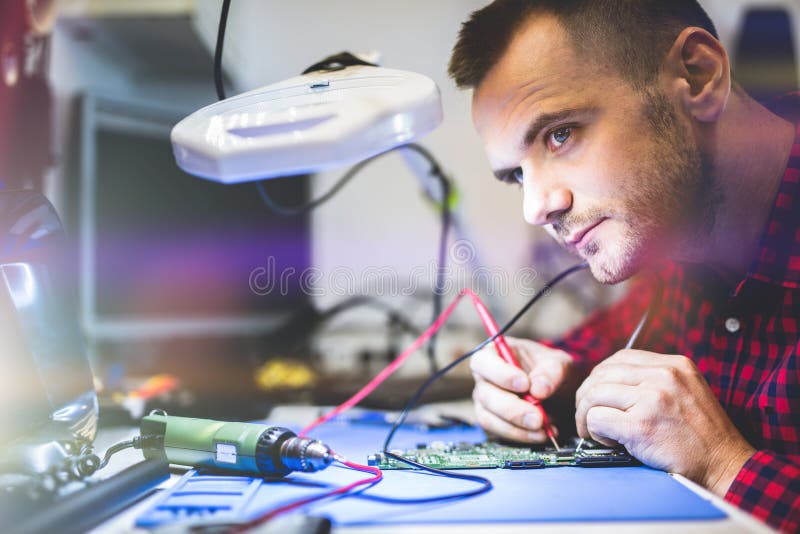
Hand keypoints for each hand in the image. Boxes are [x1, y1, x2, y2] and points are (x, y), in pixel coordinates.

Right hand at [470, 337, 573, 442]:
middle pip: (485, 394)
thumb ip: (551, 371)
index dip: (500, 374)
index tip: (525, 384)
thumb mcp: (558, 363)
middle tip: (537, 418)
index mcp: (493, 354)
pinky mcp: (493, 421)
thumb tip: (538, 390)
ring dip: (515, 428)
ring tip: (543, 429)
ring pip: (488, 418)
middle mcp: (484, 378)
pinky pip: (499, 433)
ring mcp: (485, 402)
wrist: (558, 391)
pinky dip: (521, 436)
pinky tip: (542, 433)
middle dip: (512, 409)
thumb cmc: (551, 370)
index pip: (483, 362)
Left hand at [575, 349, 754, 495]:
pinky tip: (609, 442)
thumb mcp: (687, 391)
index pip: (619, 358)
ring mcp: (652, 399)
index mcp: (674, 364)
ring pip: (594, 395)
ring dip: (586, 415)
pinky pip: (597, 419)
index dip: (600, 377)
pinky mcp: (641, 426)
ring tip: (595, 431)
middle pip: (601, 374)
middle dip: (586, 396)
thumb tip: (611, 381)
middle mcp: (663, 376)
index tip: (597, 396)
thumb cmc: (702, 436)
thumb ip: (655, 380)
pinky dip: (595, 431)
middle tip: (587, 416)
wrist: (725, 466)